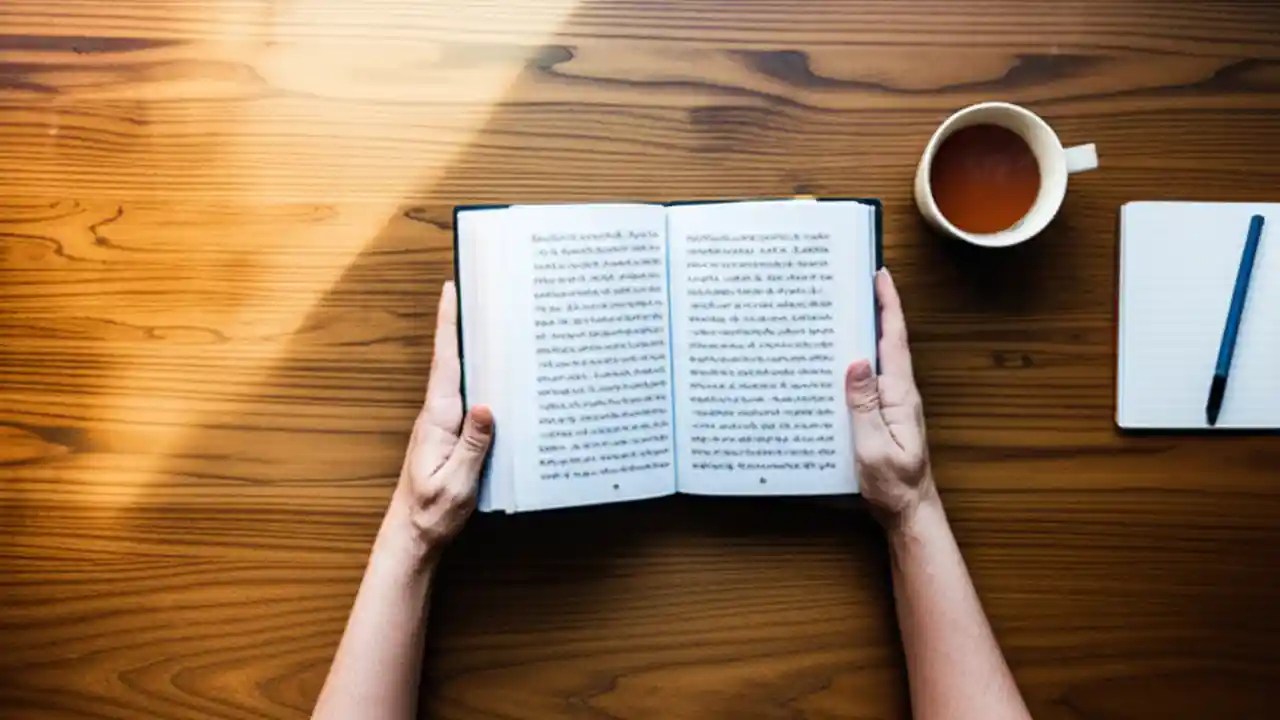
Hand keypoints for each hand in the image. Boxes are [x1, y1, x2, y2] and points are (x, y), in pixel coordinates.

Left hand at [390, 281, 492, 559]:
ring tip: (492, 322)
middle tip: (478, 290)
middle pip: (452, 359)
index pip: (445, 362)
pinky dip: (479, 380)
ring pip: (461, 378)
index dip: (448, 324)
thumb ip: (473, 445)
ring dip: (472, 349)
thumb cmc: (432, 513)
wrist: (412, 535)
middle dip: (462, 324)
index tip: (451, 290)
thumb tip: (486, 406)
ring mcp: (442, 424)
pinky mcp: (450, 435)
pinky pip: (467, 399)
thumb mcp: (457, 482)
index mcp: (438, 419)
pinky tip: (495, 378)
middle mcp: (438, 415)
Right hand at [845, 269, 935, 528]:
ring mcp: (893, 404)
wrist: (908, 512)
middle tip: (852, 281)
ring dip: (863, 333)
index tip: (879, 274)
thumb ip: (864, 405)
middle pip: (887, 341)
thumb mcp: (873, 447)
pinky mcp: (883, 415)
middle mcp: (899, 393)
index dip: (889, 305)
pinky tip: (836, 360)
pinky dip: (854, 361)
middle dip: (874, 308)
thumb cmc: (893, 486)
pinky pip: (868, 380)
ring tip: (840, 309)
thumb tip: (857, 361)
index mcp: (900, 394)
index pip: (895, 339)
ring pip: (876, 359)